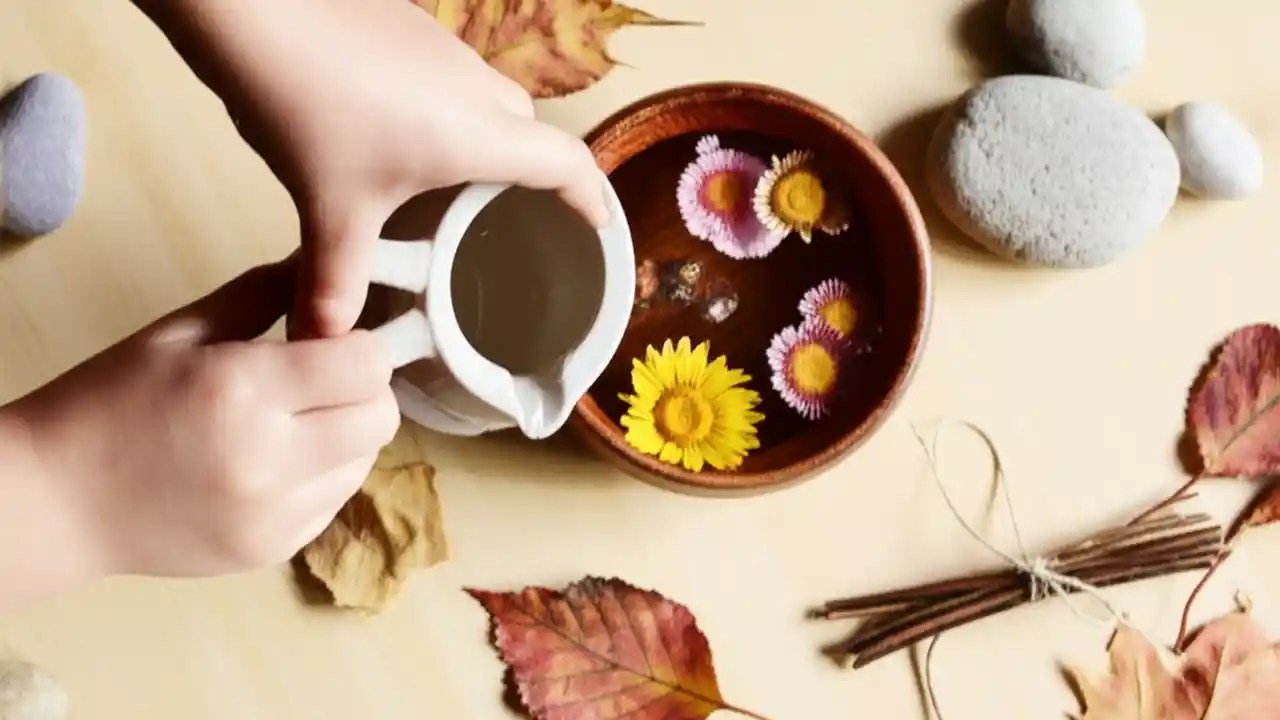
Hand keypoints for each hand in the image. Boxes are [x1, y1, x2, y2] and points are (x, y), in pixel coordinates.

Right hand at [7, 260, 398, 581]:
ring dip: (346, 434)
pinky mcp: (274, 549)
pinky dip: (321, 476)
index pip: (366, 363)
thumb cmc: (111, 402)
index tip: (329, 342)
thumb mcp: (179, 332)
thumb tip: (322, 264)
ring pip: (365, 461)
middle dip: (363, 390)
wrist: (57, 502)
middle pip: (380, 416)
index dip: (358, 345)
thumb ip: (261, 294)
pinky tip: (274, 462)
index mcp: (244, 390)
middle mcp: (270, 459)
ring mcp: (274, 515)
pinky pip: (334, 501)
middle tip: (320, 381)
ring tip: (293, 422)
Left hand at [137, 0, 610, 337]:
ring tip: (448, 180)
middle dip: (532, 174)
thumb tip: (325, 341)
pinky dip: (444, 109)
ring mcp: (446, 51)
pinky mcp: (411, 28)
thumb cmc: (308, 101)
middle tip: (509, 216)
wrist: (253, 7)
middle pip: (531, 133)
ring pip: (491, 101)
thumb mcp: (330, 206)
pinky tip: (392, 131)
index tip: (596, 224)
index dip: (590, 197)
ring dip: (485, 138)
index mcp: (481, 136)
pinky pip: (451, 77)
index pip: (567, 164)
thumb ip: (335, 281)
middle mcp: (478, 87)